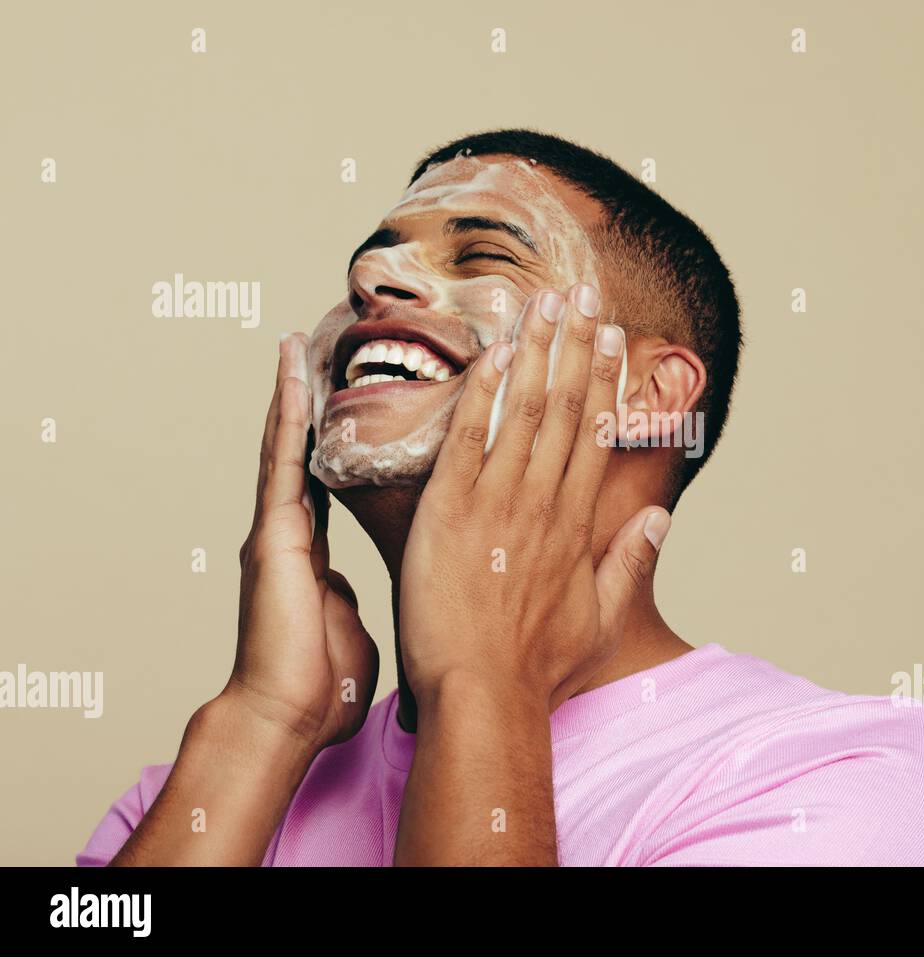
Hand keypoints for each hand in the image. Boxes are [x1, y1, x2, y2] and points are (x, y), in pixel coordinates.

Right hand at [225, 332, 379, 751]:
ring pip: (287, 446)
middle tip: (313, 349)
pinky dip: (287, 416)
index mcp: (310, 554)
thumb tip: (363, 584)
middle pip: (300, 452)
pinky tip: (291, 376)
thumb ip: (351, 595)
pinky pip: (282, 461)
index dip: (331, 442)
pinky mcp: (273, 534)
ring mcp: (276, 531)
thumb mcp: (349, 623)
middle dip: (305, 402)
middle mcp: (289, 533)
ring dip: (291, 393)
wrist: (285, 715)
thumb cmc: (318, 686)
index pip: (326, 481)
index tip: (343, 402)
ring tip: (296, 344)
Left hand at [398, 283, 670, 711]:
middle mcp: (542, 502)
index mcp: (576, 525)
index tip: (609, 336)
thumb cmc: (538, 668)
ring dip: (536, 351)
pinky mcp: (450, 511)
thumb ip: (631, 562)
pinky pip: (469, 439)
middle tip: (582, 293)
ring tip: (545, 302)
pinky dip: (483, 393)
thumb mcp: (602, 619)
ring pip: (523, 411)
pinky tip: (494, 352)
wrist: (482, 694)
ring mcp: (496, 503)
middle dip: (575, 345)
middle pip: (567, 408)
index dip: (604, 380)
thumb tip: (660, 517)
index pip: (595, 435)